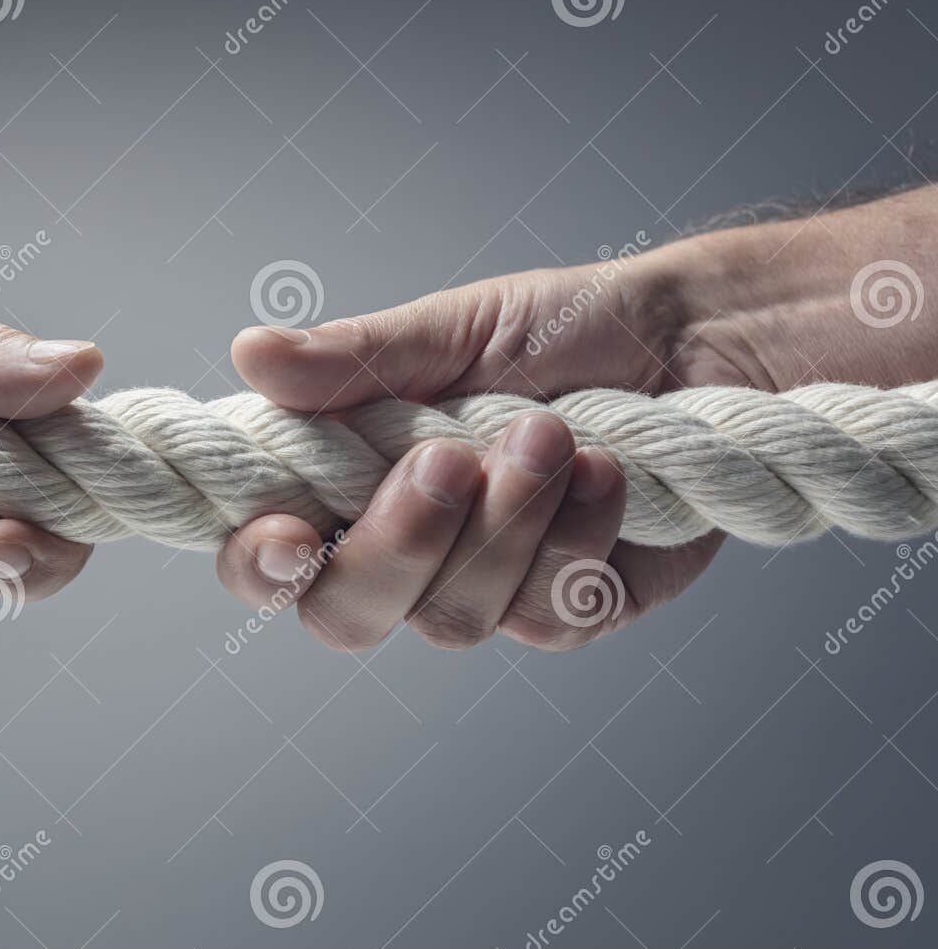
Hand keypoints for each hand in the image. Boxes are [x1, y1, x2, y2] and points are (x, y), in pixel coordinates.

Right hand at [215, 187, 937, 651]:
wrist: (698, 342)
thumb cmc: (563, 327)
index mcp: (348, 480)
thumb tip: (249, 352)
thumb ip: (351, 359)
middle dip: (398, 546)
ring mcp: (486, 587)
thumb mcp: (449, 330)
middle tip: (449, 460)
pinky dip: (575, 539)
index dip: (260, 566)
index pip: (270, 558)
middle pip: (349, 616)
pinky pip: (548, 616)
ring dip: (504, 526)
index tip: (287, 537)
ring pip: (453, 620)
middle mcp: (404, 548)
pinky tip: (605, 471)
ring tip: (552, 435)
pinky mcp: (571, 608)